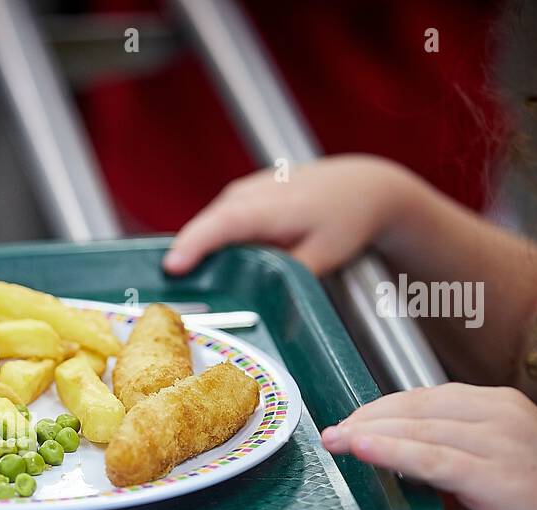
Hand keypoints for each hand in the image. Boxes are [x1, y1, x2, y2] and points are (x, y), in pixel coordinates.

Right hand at [162, 155, 416, 275]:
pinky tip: (218, 263)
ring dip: (200, 250)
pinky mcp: (242, 194)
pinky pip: (219, 220)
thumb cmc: (347, 217)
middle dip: (187, 257)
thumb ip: (284, 276)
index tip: (173, 267)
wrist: (363, 185)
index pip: (223, 223)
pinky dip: (213, 241)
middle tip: (172, 295)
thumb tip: (254, 297)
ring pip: (209, 224)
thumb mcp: (322, 257)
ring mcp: (243, 189)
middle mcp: (249, 191)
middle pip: (206, 226)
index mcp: (271, 206)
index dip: (195, 244)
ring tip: (191, 285)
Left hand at [321, 383, 536, 509]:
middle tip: (334, 434)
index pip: (426, 398)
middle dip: (367, 419)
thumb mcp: (506, 471)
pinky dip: (390, 452)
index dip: (380, 410)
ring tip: (336, 443)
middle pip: (414, 407)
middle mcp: (502, 416)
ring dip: (368, 434)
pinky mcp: (497, 476)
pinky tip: (360, 450)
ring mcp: (501, 443)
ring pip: (417, 430)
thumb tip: (414, 468)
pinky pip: (430, 459)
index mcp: (504, 407)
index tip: (351, 424)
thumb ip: (461, 461)